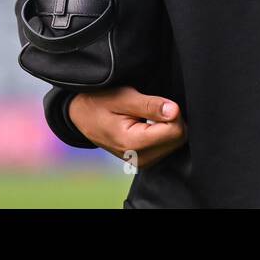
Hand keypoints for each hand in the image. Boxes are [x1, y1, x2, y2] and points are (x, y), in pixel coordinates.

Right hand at [68, 86, 186, 168]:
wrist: (81, 116)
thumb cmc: (100, 102)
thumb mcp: (123, 97)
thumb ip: (150, 105)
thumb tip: (175, 111)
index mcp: (133, 144)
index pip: (176, 131)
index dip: (173, 112)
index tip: (159, 102)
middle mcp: (140, 159)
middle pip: (178, 139)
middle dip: (172, 120)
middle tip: (152, 107)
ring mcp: (143, 162)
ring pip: (175, 143)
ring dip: (167, 126)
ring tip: (147, 116)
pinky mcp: (145, 161)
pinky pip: (168, 147)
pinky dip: (163, 133)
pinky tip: (149, 125)